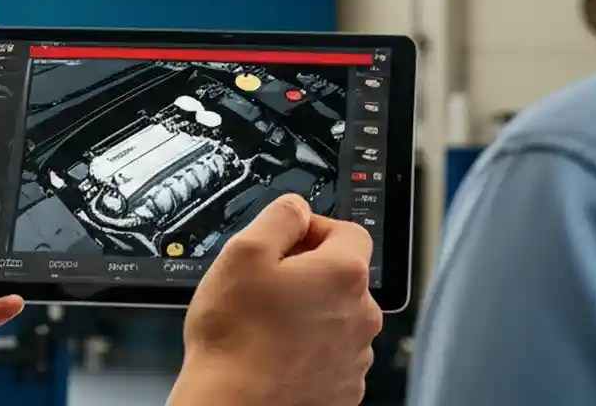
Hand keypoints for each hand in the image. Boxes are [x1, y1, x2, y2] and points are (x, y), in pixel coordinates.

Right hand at [169, 195, 381, 405]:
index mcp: (343, 274)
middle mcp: (361, 315)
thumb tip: (298, 207)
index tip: (286, 240)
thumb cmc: (234, 337)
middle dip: (309, 273)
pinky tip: (276, 352)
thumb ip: (279, 217)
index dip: (313, 229)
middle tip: (267, 284)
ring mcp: (356, 356)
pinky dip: (310, 349)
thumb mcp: (244, 252)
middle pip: (343, 276)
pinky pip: (332, 355)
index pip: (348, 230)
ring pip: (337, 317)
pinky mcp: (344, 388)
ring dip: (310, 313)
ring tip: (267, 323)